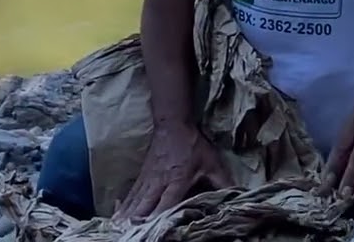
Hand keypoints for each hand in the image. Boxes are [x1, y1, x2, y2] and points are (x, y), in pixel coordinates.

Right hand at [114, 121, 232, 219]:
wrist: (172, 123)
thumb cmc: (193, 144)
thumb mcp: (213, 162)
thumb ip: (223, 181)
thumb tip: (236, 195)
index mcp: (176, 180)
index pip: (166, 204)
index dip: (159, 218)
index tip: (152, 230)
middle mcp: (159, 182)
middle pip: (145, 206)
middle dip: (138, 221)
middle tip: (130, 234)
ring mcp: (148, 179)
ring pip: (135, 201)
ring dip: (127, 216)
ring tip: (118, 229)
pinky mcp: (142, 175)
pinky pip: (132, 193)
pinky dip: (124, 205)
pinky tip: (117, 215)